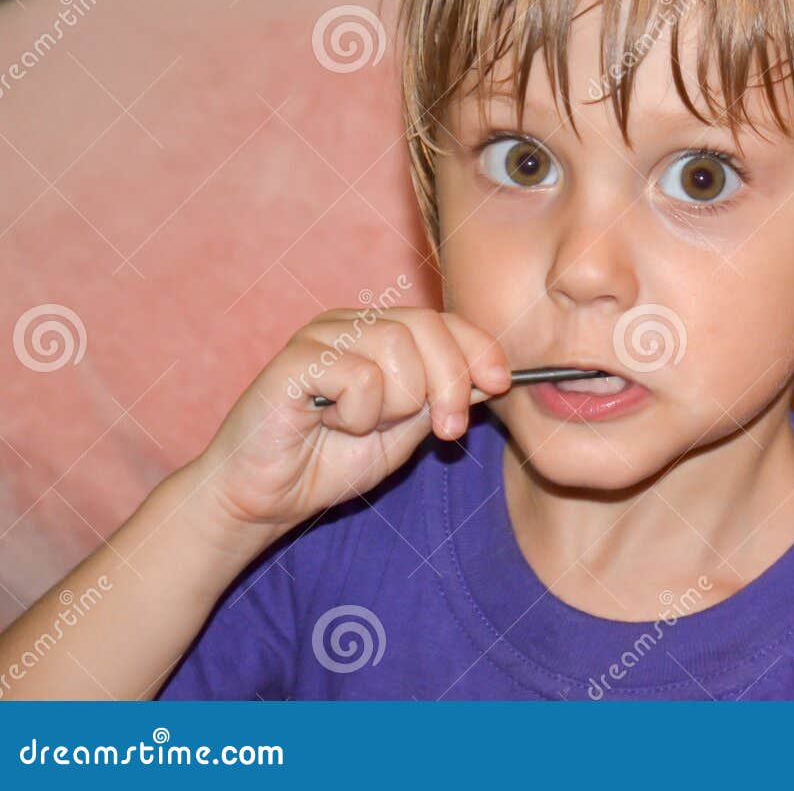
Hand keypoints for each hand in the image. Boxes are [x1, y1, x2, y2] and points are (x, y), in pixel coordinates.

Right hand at [191, 307, 510, 541]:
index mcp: (379, 332)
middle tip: (448, 429)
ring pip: (396, 347)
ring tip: (364, 425)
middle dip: (451, 382)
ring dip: (398, 402)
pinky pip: (359, 376)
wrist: (264, 499)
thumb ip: (444, 399)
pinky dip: (359, 414)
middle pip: (428, 327)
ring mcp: (319, 336)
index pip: (443, 320)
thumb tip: (496, 375)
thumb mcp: (407, 430)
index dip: (479, 348)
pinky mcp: (293, 360)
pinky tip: (330, 423)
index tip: (502, 383)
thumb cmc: (331, 461)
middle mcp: (350, 323)